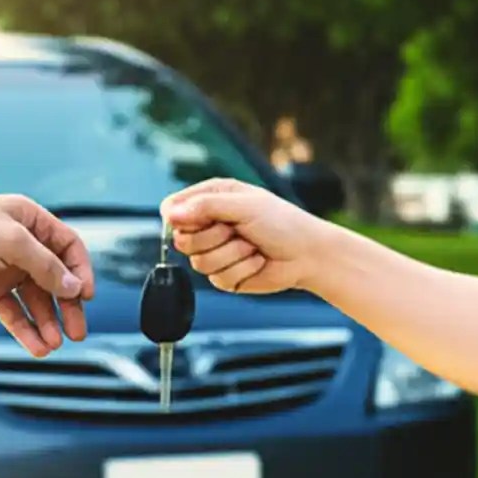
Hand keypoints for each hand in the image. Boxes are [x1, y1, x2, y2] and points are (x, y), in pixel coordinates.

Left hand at [0, 195, 94, 356]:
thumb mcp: (12, 242)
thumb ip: (47, 266)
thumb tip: (76, 288)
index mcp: (30, 220)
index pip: (68, 247)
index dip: (81, 271)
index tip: (86, 296)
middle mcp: (21, 243)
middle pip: (56, 278)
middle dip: (68, 306)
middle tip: (77, 333)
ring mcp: (6, 267)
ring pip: (36, 299)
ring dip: (47, 322)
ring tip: (53, 345)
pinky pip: (14, 311)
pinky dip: (25, 328)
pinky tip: (36, 345)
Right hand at [160, 178, 327, 293]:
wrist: (308, 254)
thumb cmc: (281, 222)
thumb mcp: (244, 206)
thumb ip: (206, 207)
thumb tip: (169, 214)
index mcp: (211, 199)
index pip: (173, 209)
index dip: (180, 218)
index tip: (203, 219)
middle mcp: (209, 225)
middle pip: (182, 239)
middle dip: (213, 237)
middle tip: (237, 231)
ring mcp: (216, 252)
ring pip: (199, 262)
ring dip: (232, 254)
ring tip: (252, 246)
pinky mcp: (225, 276)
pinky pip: (218, 278)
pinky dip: (242, 269)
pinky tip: (257, 261)